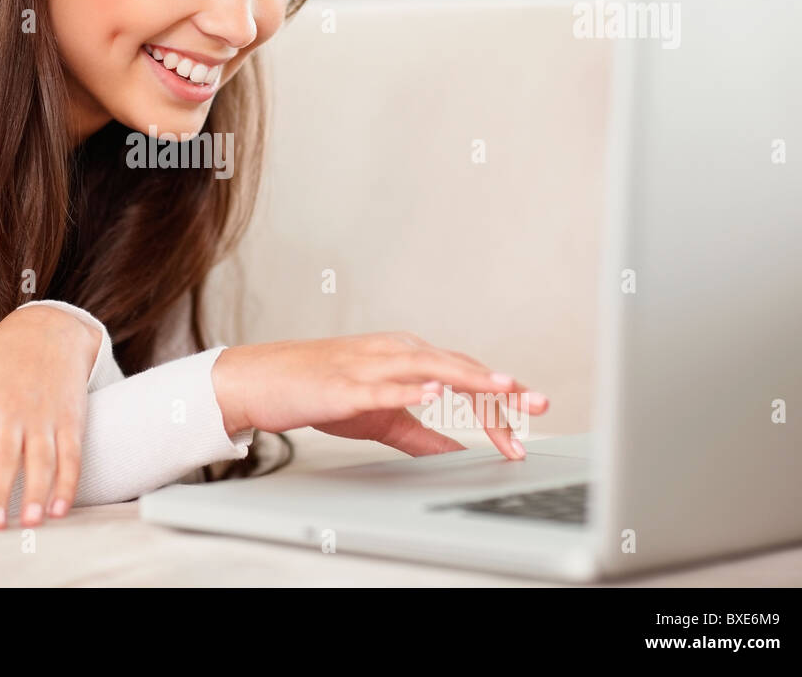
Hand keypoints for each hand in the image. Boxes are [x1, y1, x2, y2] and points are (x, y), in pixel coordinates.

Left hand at [0, 304, 99, 529]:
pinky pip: (71, 454)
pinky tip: (60, 509)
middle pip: (3, 455)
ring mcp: (41, 414)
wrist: (43, 330)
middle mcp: (7, 409)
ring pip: (42, 456)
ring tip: (32, 523)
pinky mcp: (70, 418)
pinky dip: (68, 482)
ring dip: (39, 491)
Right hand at [211, 332, 548, 459]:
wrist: (263, 381)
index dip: (498, 400)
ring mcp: (370, 364)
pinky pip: (384, 385)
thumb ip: (423, 433)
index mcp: (408, 356)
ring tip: (503, 389)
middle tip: (537, 405)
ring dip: (469, 379)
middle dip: (500, 389)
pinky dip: (412, 387)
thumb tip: (462, 450)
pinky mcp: (345, 383)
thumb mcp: (381, 416)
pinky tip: (435, 391)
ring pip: (429, 367)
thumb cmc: (319, 391)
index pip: (465, 376)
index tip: (529, 422)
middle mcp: (395, 352)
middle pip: (458, 368)